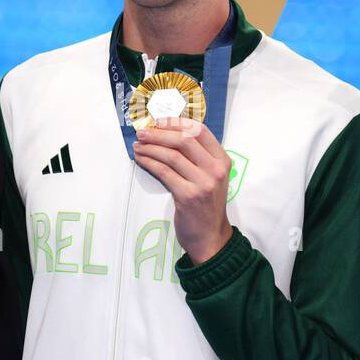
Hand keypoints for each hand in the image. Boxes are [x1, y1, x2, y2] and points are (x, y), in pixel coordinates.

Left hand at [132, 116, 232, 263]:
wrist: (210, 237)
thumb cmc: (207, 205)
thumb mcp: (211, 178)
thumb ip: (198, 158)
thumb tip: (169, 135)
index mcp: (222, 160)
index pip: (200, 131)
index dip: (177, 123)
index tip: (159, 121)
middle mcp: (215, 169)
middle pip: (184, 140)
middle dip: (159, 134)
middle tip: (142, 133)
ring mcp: (203, 183)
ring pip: (172, 155)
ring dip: (150, 148)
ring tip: (137, 146)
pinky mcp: (188, 196)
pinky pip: (164, 172)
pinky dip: (149, 162)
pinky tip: (141, 159)